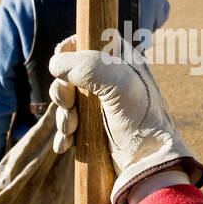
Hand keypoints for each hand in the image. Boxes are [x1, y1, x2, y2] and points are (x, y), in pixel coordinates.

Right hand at [48, 34, 202, 203]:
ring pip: (65, 102)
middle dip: (63, 92)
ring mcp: (99, 105)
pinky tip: (67, 144)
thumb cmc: (141, 119)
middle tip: (70, 105)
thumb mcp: (120, 83)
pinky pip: (67, 125)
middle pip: (67, 74)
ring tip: (72, 130)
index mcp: (118, 59)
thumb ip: (88, 66)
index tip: (64, 69)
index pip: (84, 42)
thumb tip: (55, 64)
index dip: (68, 52)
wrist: (147, 162)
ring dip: (63, 116)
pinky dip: (64, 134)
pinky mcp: (93, 128)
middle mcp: (108, 79)